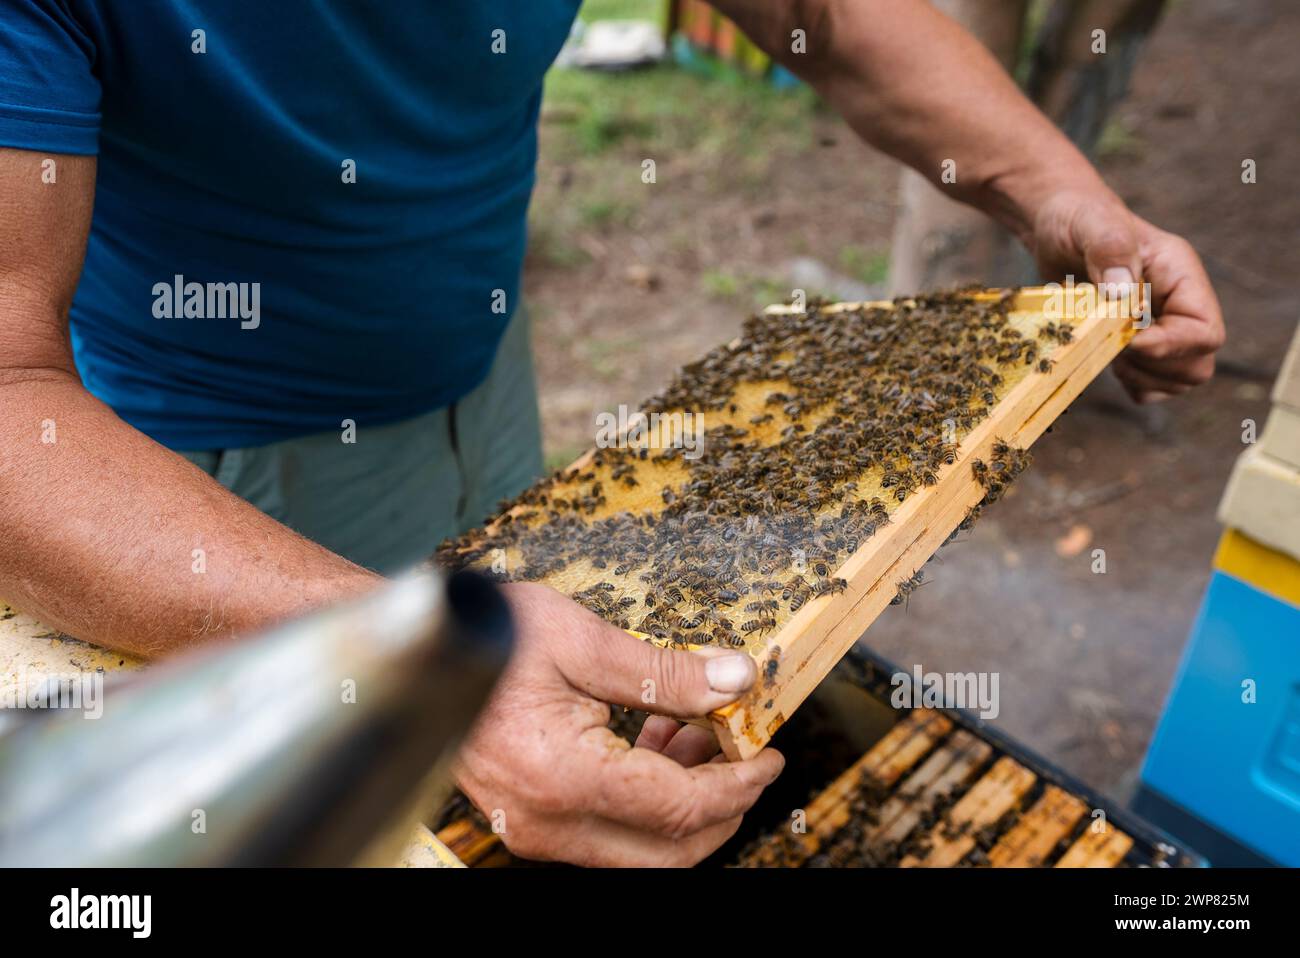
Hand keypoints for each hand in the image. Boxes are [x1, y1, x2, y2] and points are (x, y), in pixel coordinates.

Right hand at [454, 582, 784, 865]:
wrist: (418, 652)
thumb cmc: (488, 636)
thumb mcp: (581, 640)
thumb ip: (666, 672)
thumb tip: (736, 680)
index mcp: (563, 777)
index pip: (679, 808)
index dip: (737, 784)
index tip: (768, 754)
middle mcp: (548, 822)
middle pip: (668, 851)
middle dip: (722, 809)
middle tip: (748, 755)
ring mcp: (536, 830)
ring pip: (641, 851)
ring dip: (685, 804)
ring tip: (703, 734)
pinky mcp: (532, 822)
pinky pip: (608, 833)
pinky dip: (647, 801)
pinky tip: (659, 740)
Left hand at [1028, 190, 1224, 402]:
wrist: (1057, 228)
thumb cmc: (1078, 219)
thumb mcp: (1091, 225)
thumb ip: (1110, 251)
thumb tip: (1123, 293)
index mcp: (1181, 277)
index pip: (1205, 332)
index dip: (1169, 347)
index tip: (1126, 340)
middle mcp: (1179, 306)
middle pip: (1198, 365)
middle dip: (1154, 366)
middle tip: (1111, 344)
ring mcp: (1162, 329)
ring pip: (1177, 380)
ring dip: (1140, 377)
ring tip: (1105, 348)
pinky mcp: (1138, 347)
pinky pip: (1150, 387)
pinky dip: (1130, 383)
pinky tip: (1103, 358)